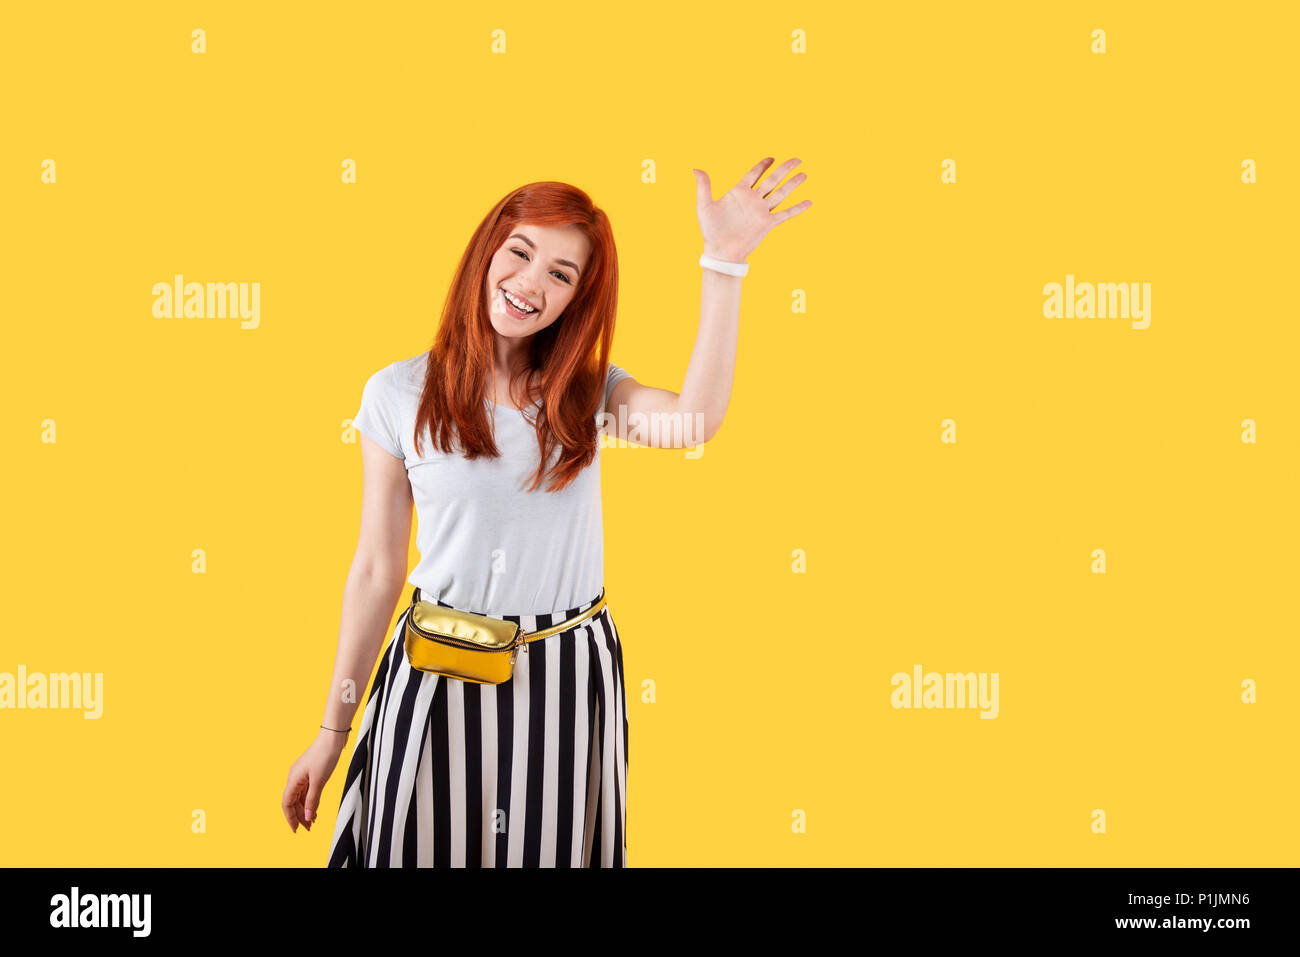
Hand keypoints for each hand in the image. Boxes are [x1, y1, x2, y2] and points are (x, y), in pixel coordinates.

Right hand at [282, 729, 348, 833]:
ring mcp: (302, 774)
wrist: (333, 737)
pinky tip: (315, 808)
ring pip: (300, 796)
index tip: (296, 830)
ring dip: (305, 809)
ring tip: (313, 821)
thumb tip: (306, 817)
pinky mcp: (311, 771)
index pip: (287, 804)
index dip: (290, 818)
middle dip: (299, 816)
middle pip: (293, 802)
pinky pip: (307, 790)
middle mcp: (295, 777)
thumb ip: (312, 800)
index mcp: (293, 779)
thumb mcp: (319, 781)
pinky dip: (310, 800)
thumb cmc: (325, 756)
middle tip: (308, 828)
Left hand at [693, 157, 811, 263]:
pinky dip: (797, 208)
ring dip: (793, 184)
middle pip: (772, 180)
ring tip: (804, 175)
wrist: (720, 252)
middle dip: (784, 169)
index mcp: (739, 192)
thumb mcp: (704, 205)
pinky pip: (785, 214)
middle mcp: (753, 200)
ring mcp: (761, 211)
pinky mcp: (767, 224)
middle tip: (797, 159)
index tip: (772, 158)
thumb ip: (703, 186)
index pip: (754, 174)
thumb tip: (695, 168)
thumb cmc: (711, 230)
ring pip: (781, 193)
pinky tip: (809, 202)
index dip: (763, 165)